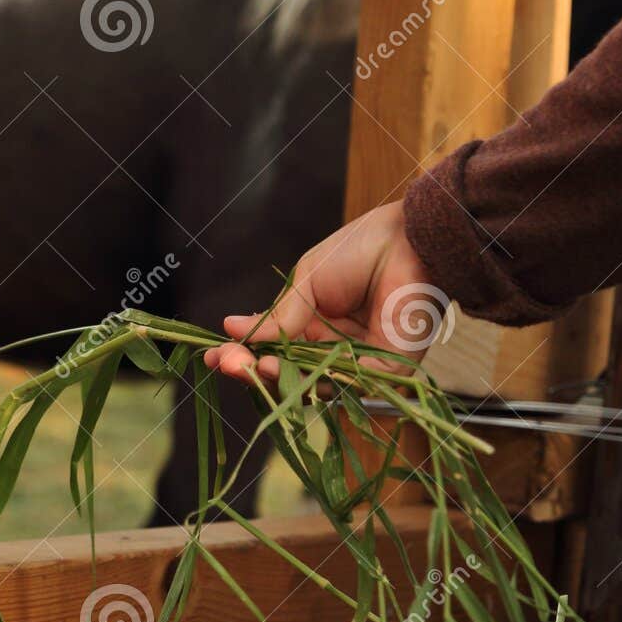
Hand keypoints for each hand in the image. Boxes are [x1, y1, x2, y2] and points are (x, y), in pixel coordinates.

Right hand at [203, 200, 441, 381]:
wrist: (407, 238)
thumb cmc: (360, 250)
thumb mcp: (306, 281)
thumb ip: (279, 315)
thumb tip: (233, 330)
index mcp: (314, 327)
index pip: (273, 349)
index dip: (244, 354)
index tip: (214, 353)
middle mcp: (333, 349)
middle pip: (286, 372)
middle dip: (250, 369)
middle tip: (222, 362)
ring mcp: (358, 361)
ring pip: (310, 383)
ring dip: (273, 377)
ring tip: (244, 365)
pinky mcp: (385, 368)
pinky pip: (345, 382)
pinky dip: (309, 378)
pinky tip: (277, 365)